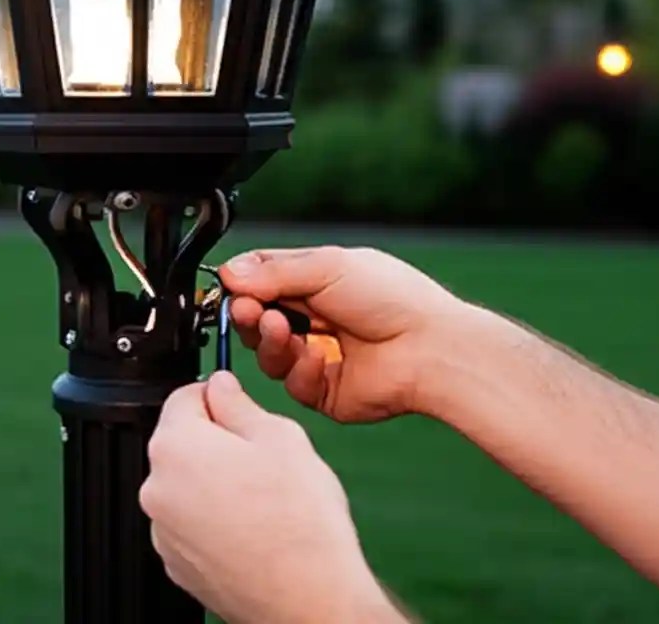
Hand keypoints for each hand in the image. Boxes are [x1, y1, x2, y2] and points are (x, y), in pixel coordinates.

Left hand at [141, 373, 401, 623]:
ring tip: (264, 499)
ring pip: (188, 486)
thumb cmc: (299, 522)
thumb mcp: (281, 437)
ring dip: (217, 483)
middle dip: (218, 443)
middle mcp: (157, 489)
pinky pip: (192, 525)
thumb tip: (221, 386)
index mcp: (176, 447)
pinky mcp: (177, 565)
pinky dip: (216, 520)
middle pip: (182, 444)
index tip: (240, 406)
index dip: (218, 396)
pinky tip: (254, 528)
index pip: (184, 396)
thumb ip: (239, 403)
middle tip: (265, 459)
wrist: (308, 597)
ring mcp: (164, 532)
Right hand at [223, 247, 460, 422]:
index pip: (262, 281)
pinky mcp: (324, 391)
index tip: (232, 287)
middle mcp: (314, 319)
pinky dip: (301, 370)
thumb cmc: (393, 299)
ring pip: (268, 355)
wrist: (429, 347)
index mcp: (316, 282)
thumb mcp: (329, 267)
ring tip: (286, 331)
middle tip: (250, 311)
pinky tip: (319, 358)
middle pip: (257, 320)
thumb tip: (229, 272)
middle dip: (249, 315)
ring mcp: (318, 356)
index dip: (243, 286)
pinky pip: (293, 385)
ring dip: (269, 342)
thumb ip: (274, 271)